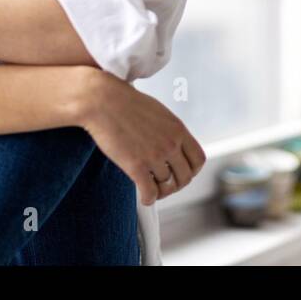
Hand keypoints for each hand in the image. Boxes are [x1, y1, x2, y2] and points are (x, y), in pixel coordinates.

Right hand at [78, 70, 205, 206]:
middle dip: (176, 184)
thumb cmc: (125, 103)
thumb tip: (172, 146)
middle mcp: (170, 143)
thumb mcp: (157, 112)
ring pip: (167, 186)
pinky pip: (150, 193)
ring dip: (160, 191)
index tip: (181, 173)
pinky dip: (148, 199)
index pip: (198, 159)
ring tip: (151, 188)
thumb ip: (169, 130)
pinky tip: (143, 196)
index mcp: (178, 129)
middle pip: (186, 177)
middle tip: (165, 184)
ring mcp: (154, 155)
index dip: (191, 171)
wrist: (102, 100)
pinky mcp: (136, 166)